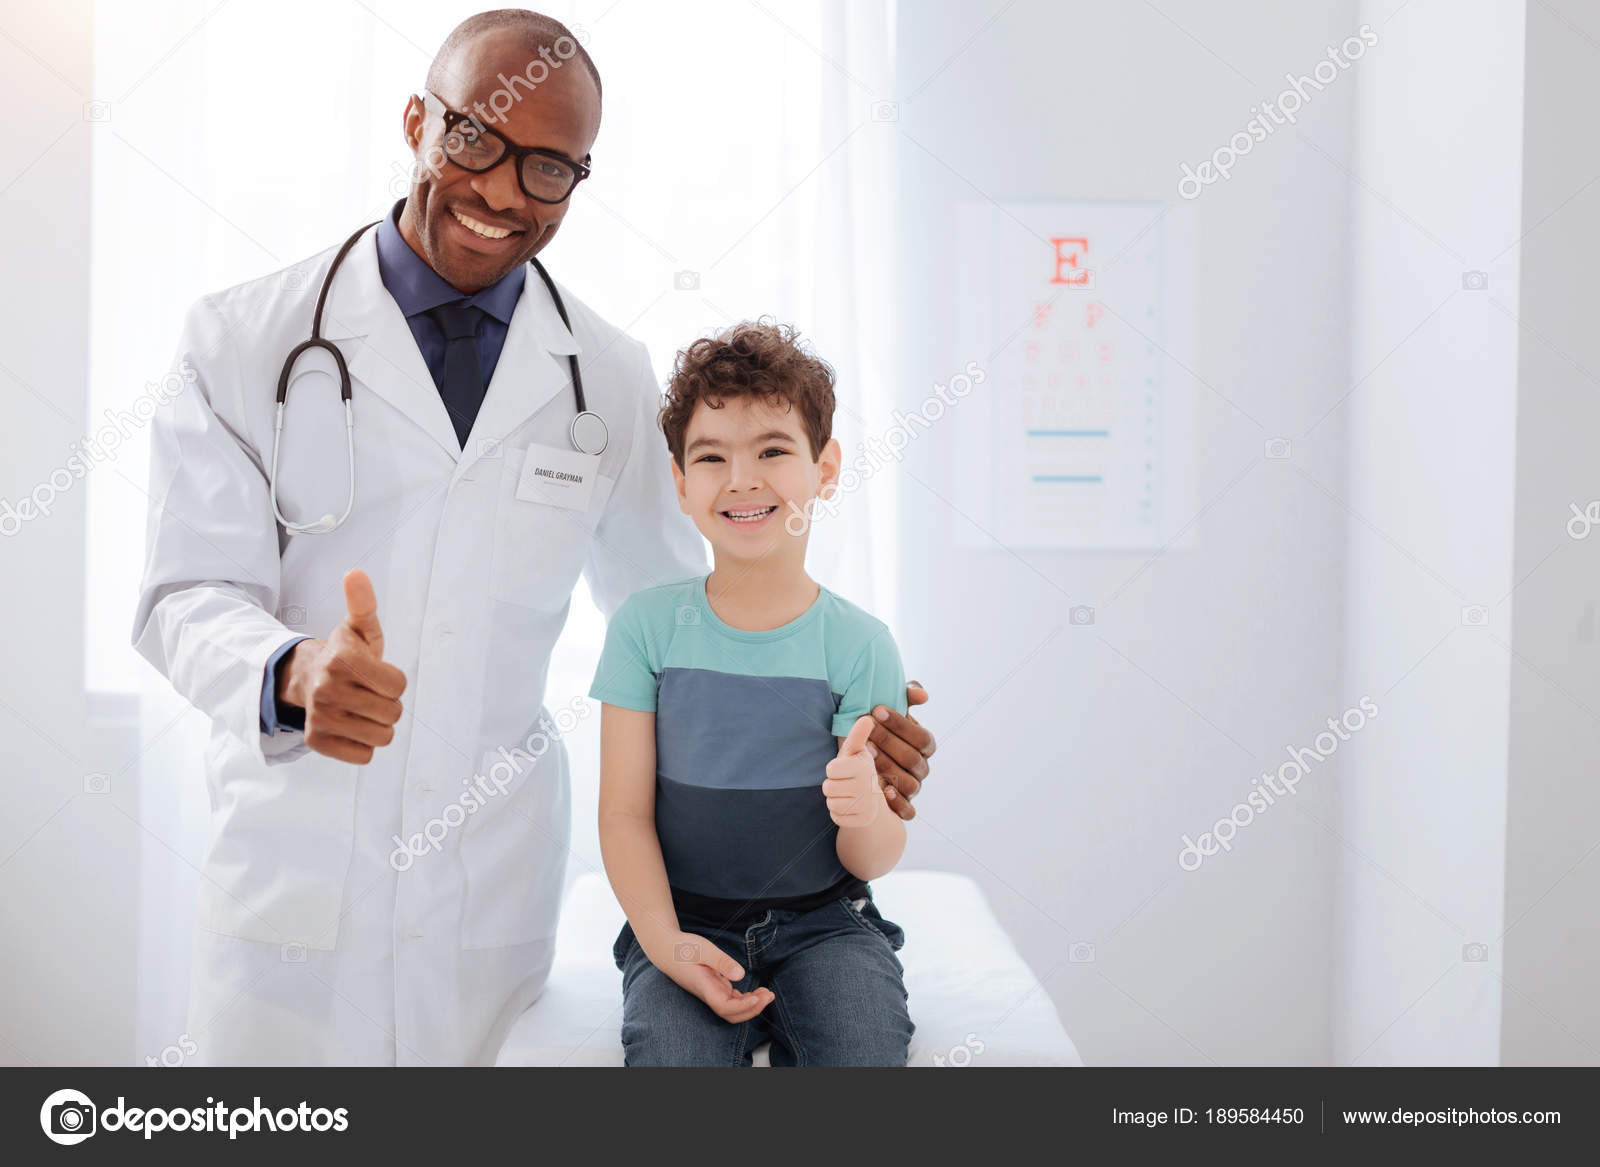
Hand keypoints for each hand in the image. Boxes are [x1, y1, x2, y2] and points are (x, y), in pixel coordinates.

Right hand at [278, 569, 407, 763]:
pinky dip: (363, 744)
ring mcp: (320, 717)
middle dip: (388, 704)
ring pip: (381, 737)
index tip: (377, 674)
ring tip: (361, 708)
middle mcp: (326, 689)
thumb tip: (355, 573)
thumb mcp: (358, 627)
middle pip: (392, 713)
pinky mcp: (317, 741)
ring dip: (378, 725)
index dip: (394, 681)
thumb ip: (363, 603)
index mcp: (341, 660)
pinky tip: (351, 725)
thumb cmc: (345, 654)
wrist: (307, 677)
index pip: (398, 686)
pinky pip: (363, 756)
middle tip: (369, 692)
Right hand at [651, 932, 773, 1022]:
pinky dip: (745, 999)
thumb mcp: (703, 949)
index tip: (758, 998)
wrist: (666, 950)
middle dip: (752, 1009)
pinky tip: (756, 992)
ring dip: (751, 1005)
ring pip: (733, 1009)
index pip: (724, 1006)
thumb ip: (721, 961)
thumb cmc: (682, 948)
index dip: (742, 1007)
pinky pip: (731, 1000)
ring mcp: (711, 993)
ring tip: (767, 993)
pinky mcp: (713, 988)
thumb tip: (741, 975)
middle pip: (731, 1014)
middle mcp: (708, 994)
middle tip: (769, 996)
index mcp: (704, 986)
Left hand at [824, 715, 883, 828]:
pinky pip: (837, 817)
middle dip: (832, 786)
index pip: (830, 769)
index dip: (833, 769)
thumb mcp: (857, 753)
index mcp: (864, 767)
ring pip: (831, 804)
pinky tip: (851, 807)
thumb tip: (867, 717)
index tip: (845, 769)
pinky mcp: (863, 821)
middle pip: (828, 788)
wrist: (873, 799)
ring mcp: (867, 806)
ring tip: (849, 795)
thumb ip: (857, 736)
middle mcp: (868, 787)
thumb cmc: (858, 770)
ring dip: (835, 800)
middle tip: (846, 783)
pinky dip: (840, 814)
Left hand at [870, 682, 935, 820]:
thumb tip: (922, 695)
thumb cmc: (880, 733)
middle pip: (912, 758)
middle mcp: (922, 767)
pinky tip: (883, 792)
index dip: (900, 724)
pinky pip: (908, 810)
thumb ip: (906, 697)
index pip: (921, 736)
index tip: (876, 710)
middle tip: (866, 734)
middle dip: (888, 744)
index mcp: (924, 745)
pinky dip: (898, 803)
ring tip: (868, 760)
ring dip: (888, 770)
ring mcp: (914, 787)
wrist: (862, 763)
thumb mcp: (889, 713)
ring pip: (910, 783)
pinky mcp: (904, 806)